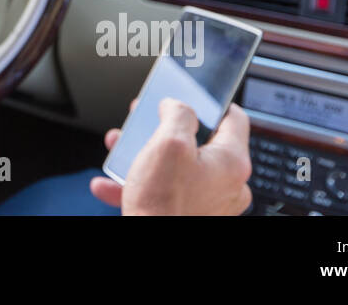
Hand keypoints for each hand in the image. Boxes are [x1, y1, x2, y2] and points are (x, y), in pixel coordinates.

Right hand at [89, 98, 252, 214]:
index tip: (191, 96)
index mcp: (231, 161)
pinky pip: (166, 191)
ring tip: (121, 153)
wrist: (156, 251)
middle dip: (163, 130)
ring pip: (178, 167)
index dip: (210, 101)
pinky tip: (114, 183)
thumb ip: (178, 114)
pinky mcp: (191, 216)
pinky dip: (142, 183)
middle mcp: (228, 183)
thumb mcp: (168, 143)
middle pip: (199, 142)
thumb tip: (178, 105)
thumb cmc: (164, 205)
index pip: (233, 118)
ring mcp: (210, 203)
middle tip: (145, 122)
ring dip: (146, 156)